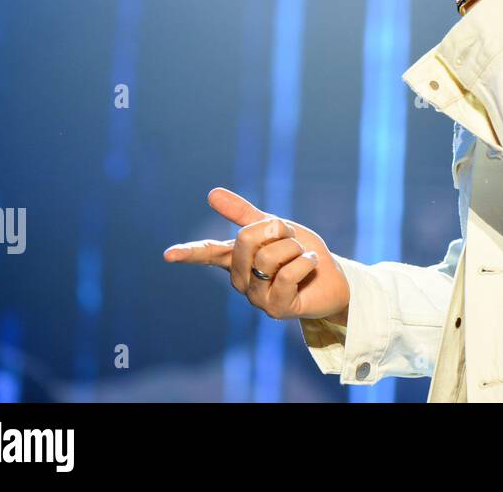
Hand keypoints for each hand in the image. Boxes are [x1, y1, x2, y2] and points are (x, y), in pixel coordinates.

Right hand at [163, 188, 350, 323]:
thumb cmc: (301, 253)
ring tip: (302, 258)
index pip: (208, 253)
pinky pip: (288, 274)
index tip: (168, 255)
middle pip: (246, 240)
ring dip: (295, 248)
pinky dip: (306, 263)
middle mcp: (241, 280)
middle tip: (293, 242)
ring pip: (269, 256)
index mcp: (237, 259)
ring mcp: (256, 297)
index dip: (189, 252)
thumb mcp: (276, 227)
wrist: (334, 278)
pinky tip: (311, 266)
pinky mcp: (276, 309)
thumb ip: (244, 214)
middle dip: (278, 231)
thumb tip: (211, 193)